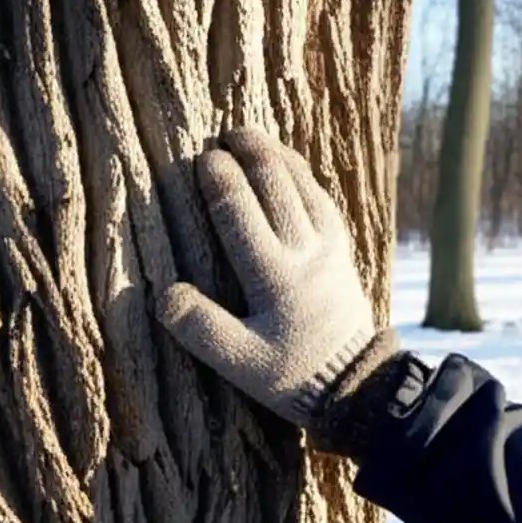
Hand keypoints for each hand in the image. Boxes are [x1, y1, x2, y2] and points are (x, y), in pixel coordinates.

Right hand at [157, 128, 375, 427]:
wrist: (357, 388)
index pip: (241, 215)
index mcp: (275, 277)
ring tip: (254, 138)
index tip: (204, 158)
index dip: (221, 182)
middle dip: (250, 156)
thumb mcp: (240, 363)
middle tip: (225, 134)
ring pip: (304, 189)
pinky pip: (324, 203)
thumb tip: (164, 296)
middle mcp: (305, 254)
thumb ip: (202, 329)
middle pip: (276, 189)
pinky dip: (305, 178)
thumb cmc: (292, 377)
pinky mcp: (343, 254)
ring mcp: (329, 250)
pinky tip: (291, 168)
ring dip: (278, 159)